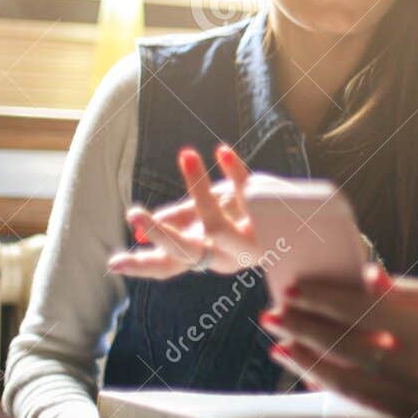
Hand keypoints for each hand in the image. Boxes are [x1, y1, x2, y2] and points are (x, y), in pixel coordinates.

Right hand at [107, 143, 262, 278]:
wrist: (304, 219)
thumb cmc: (247, 216)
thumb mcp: (207, 215)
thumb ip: (179, 220)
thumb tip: (140, 229)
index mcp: (207, 256)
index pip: (168, 267)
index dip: (141, 267)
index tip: (113, 263)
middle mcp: (226, 254)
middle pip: (186, 252)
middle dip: (159, 234)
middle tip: (134, 214)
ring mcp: (249, 239)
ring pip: (215, 225)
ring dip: (196, 189)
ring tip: (184, 154)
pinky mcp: (270, 217)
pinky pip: (249, 195)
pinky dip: (236, 171)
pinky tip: (222, 151)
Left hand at [258, 270, 417, 417]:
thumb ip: (408, 291)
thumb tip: (365, 277)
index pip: (359, 310)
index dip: (322, 298)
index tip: (296, 287)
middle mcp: (414, 368)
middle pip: (343, 344)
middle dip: (303, 327)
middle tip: (273, 313)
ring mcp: (412, 399)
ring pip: (344, 377)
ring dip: (307, 359)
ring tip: (280, 344)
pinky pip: (362, 401)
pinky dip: (332, 385)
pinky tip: (314, 373)